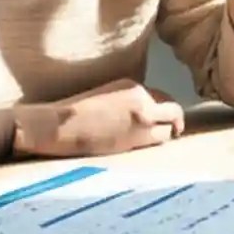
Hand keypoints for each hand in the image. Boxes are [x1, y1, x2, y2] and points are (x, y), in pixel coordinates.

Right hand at [12, 79, 184, 156]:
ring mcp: (143, 114)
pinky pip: (160, 139)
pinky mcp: (139, 133)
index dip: (162, 110)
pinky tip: (146, 148)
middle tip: (172, 132)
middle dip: (174, 121)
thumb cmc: (72, 116)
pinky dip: (157, 144)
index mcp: (130, 85)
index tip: (159, 120)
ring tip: (156, 143)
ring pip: (171, 126)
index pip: (160, 95)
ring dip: (165, 135)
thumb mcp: (104, 98)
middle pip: (173, 109)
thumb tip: (136, 117)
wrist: (59, 125)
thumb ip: (125, 103)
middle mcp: (142, 95)